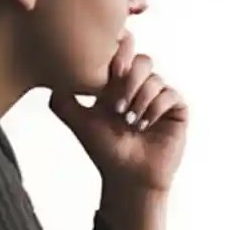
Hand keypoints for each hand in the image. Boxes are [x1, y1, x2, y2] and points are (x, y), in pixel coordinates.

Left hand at [49, 32, 187, 192]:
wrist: (129, 175)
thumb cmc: (105, 150)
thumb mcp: (77, 120)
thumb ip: (62, 98)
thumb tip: (53, 75)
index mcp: (118, 84)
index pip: (122, 54)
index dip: (117, 57)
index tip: (106, 76)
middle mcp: (141, 88)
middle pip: (142, 60)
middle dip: (128, 80)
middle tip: (117, 105)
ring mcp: (160, 98)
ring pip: (155, 78)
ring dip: (140, 99)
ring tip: (130, 121)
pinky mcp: (176, 110)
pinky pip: (171, 94)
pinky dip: (156, 108)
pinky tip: (145, 125)